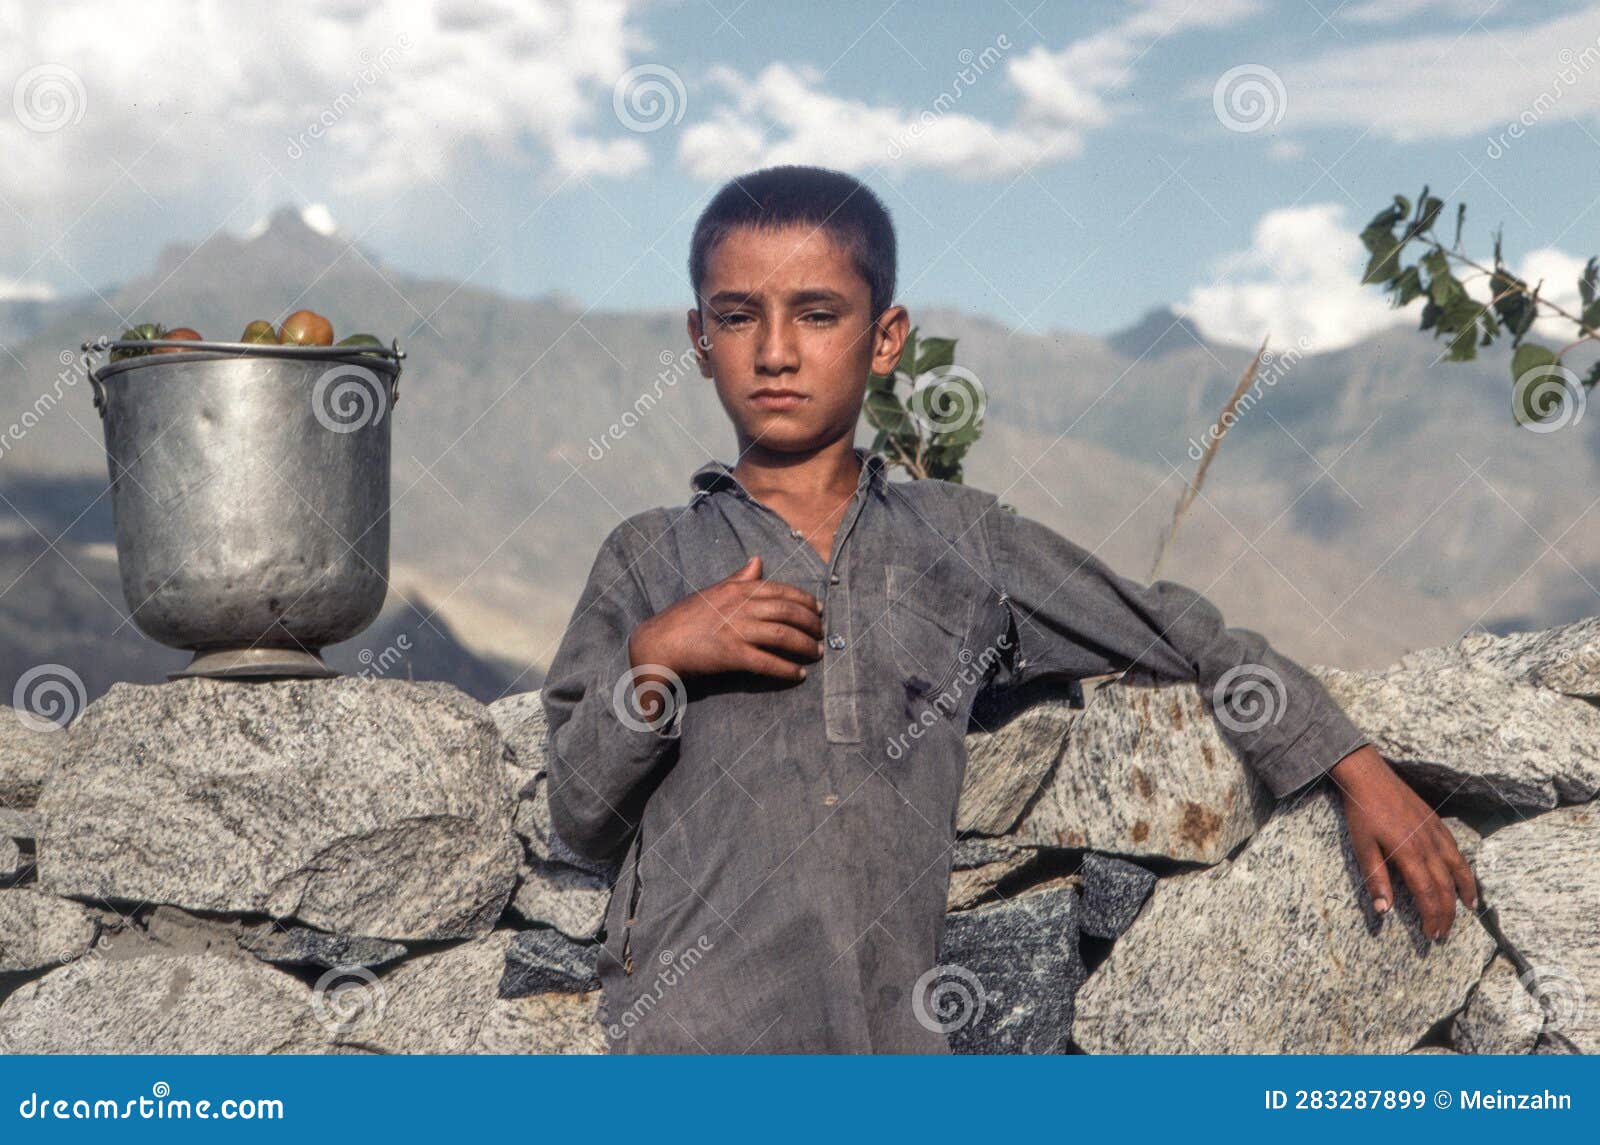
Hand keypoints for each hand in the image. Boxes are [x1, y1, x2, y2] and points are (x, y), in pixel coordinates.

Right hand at [628, 555, 824, 690]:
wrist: (659, 642)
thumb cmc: (685, 617)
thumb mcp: (713, 590)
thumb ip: (738, 577)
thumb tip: (758, 560)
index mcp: (737, 590)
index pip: (781, 590)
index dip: (805, 600)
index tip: (819, 608)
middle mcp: (740, 607)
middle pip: (788, 612)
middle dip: (811, 622)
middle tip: (823, 632)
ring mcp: (737, 631)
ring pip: (783, 635)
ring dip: (805, 645)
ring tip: (818, 652)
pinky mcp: (732, 655)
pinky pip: (768, 662)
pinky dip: (787, 669)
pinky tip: (799, 674)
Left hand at [1330, 744, 1478, 939]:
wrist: (1369, 776)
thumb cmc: (1361, 813)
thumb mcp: (1362, 847)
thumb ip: (1375, 879)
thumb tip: (1384, 911)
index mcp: (1409, 855)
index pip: (1427, 895)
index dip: (1431, 917)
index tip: (1431, 935)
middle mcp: (1428, 846)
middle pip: (1445, 887)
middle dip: (1447, 913)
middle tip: (1444, 932)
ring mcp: (1436, 833)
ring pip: (1459, 869)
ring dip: (1464, 892)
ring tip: (1469, 910)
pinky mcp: (1437, 823)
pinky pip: (1457, 851)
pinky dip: (1465, 868)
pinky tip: (1464, 876)